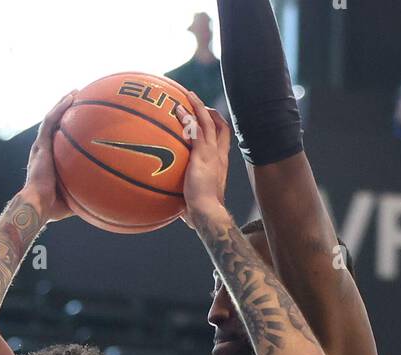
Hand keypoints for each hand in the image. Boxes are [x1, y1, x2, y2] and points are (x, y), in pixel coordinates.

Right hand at [24, 92, 75, 223]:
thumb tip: (109, 196)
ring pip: (52, 119)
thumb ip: (88, 191)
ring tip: (75, 93)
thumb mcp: (76, 197)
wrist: (38, 205)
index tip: (83, 122)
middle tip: (80, 101)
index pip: (61, 141)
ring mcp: (42, 146)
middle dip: (67, 112)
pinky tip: (70, 98)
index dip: (70, 130)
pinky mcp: (40, 145)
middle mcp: (45, 150)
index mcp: (51, 160)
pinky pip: (50, 121)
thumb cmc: (55, 207)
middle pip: (56, 126)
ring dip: (63, 104)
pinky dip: (60, 108)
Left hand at [177, 93, 230, 226]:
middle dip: (211, 113)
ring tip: (188, 95)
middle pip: (221, 127)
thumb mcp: (197, 200)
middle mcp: (219, 156)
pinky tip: (178, 109)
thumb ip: (190, 199)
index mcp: (221, 165)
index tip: (208, 121)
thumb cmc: (202, 212)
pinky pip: (195, 129)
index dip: (218, 129)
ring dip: (199, 107)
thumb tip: (180, 210)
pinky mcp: (202, 154)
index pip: (223, 141)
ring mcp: (212, 153)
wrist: (207, 212)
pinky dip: (188, 117)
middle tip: (199, 104)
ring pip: (209, 122)